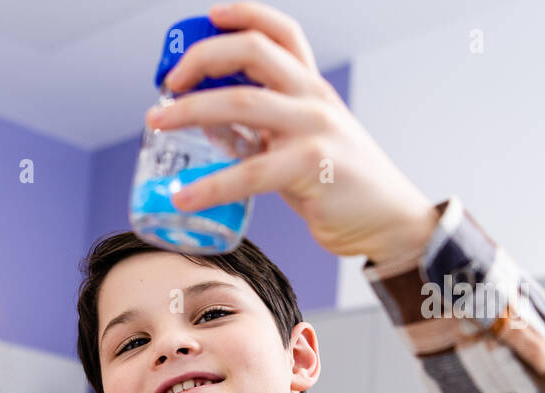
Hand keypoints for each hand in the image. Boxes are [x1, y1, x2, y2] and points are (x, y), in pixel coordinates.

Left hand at [150, 2, 438, 262]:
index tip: (208, 16)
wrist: (388, 221)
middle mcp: (313, 98)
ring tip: (156, 123)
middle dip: (201, 58)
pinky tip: (184, 197)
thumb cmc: (339, 185)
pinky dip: (210, 186)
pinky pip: (249, 172)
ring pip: (241, 103)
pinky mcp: (311, 167)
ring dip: (190, 110)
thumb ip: (263, 128)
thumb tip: (208, 124)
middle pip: (252, 51)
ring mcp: (314, 129)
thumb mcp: (301, 142)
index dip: (244, 14)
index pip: (281, 32)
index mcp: (311, 87)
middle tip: (168, 82)